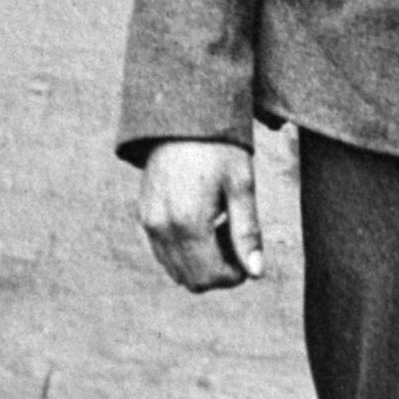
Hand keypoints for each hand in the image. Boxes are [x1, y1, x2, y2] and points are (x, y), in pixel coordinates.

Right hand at [139, 141, 263, 291]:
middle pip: (193, 280)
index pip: (211, 277)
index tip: (249, 255)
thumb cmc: (219, 148)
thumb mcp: (241, 186)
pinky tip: (202, 223)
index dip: (235, 276)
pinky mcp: (143, 215)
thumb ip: (247, 233)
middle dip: (219, 271)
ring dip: (201, 263)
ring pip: (176, 270)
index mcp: (188, 222)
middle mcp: (162, 228)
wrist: (181, 118)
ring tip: (220, 230)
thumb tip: (256, 273)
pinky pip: (163, 252)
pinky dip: (185, 251)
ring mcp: (148, 223)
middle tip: (236, 240)